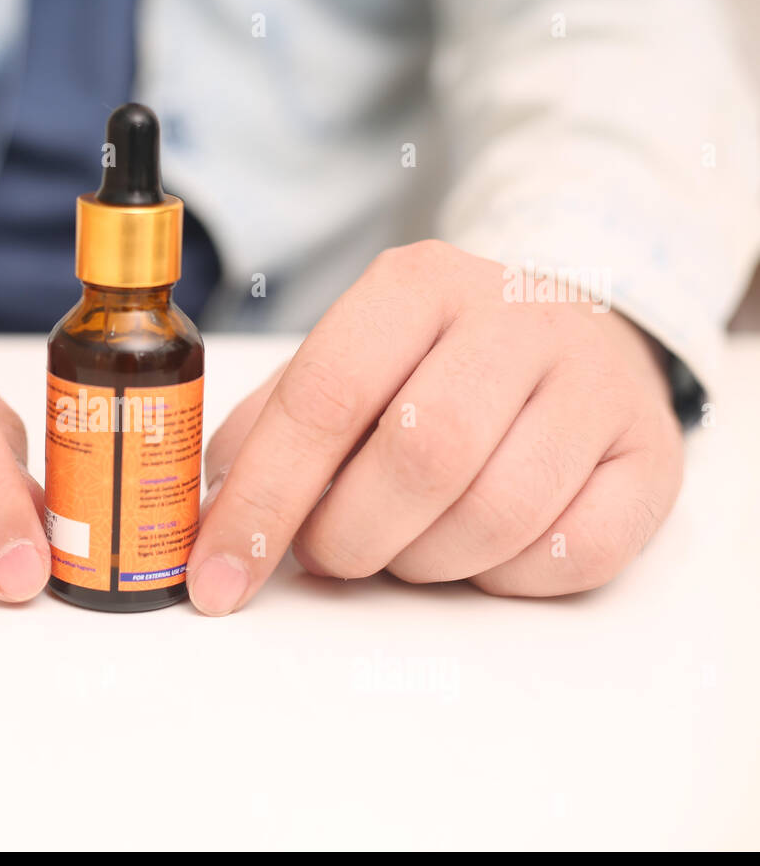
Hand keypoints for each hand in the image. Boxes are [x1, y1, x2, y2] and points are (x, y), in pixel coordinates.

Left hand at [188, 240, 683, 613]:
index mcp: (415, 287)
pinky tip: (481, 551)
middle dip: (351, 536)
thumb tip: (213, 514)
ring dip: (426, 562)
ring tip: (405, 543)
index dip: (263, 500)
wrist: (573, 333)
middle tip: (333, 550)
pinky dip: (507, 578)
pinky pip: (574, 554)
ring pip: (497, 513)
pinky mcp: (651, 455)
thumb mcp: (345, 362)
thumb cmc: (434, 364)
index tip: (219, 576)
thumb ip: (271, 428)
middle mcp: (514, 319)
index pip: (324, 396)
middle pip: (419, 456)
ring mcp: (594, 384)